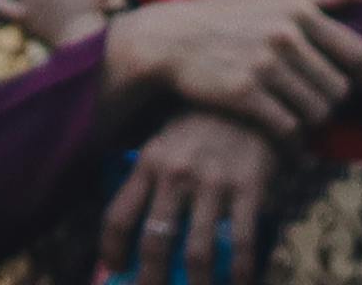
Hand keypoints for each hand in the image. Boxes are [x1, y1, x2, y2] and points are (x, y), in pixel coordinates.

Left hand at [97, 111, 280, 284]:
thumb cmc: (201, 125)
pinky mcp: (248, 187)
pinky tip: (241, 284)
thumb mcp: (165, 141)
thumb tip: (139, 232)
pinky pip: (241, 242)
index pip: (118, 216)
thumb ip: (151, 181)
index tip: (114, 268)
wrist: (249, 96)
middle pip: (154, 243)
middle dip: (150, 281)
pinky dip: (240, 273)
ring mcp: (212, 182)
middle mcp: (176, 174)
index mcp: (149, 161)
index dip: (112, 250)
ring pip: (197, 253)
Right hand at [105, 0, 361, 136]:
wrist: (168, 39)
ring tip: (300, 120)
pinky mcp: (245, 95)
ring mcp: (265, 65)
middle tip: (319, 106)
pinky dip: (292, 142)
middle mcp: (286, 36)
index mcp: (298, 10)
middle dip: (333, 103)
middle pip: (339, 89)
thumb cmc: (222, 16)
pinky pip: (288, 129)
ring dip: (312, 123)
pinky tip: (285, 141)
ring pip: (317, 112)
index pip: (358, 53)